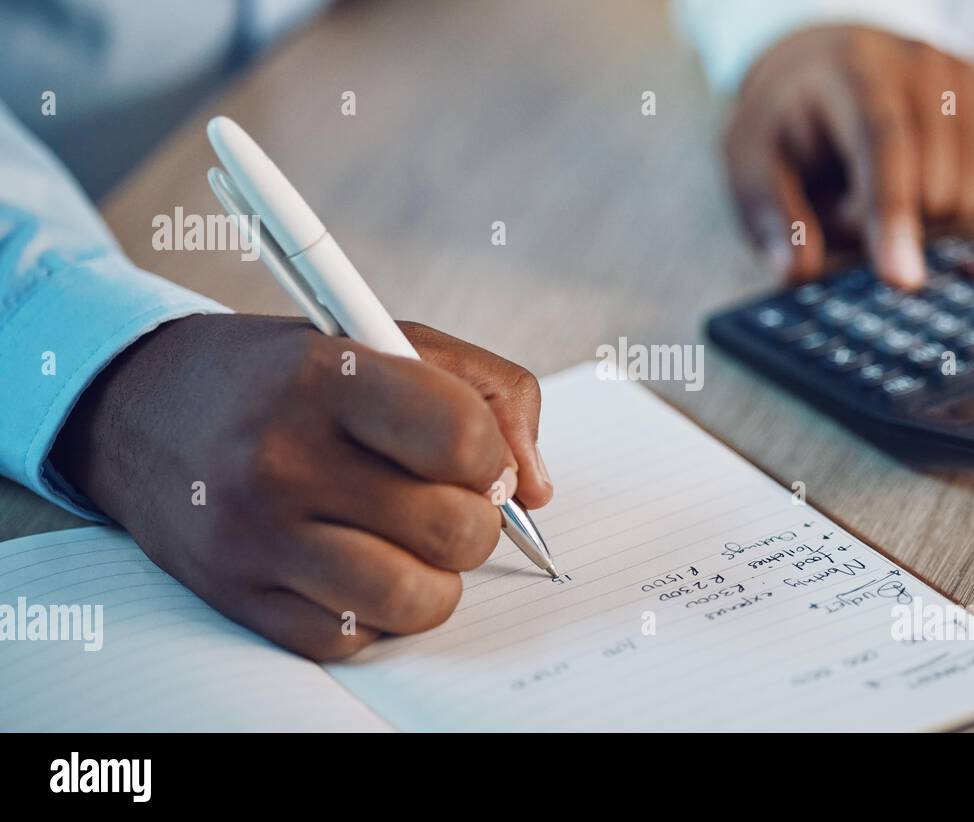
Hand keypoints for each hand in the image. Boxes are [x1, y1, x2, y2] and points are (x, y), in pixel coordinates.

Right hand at [52, 314, 551, 660]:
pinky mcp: (239, 597)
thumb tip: (535, 489)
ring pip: (416, 599)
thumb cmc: (286, 376)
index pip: (460, 436)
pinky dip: (377, 611)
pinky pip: (356, 638)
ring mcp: (255, 537)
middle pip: (453, 528)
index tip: (473, 457)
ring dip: (437, 578)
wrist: (143, 408)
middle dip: (474, 520)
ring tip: (413, 542)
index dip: (491, 456)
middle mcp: (282, 459)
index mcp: (325, 377)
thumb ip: (487, 392)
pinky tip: (358, 564)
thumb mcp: (384, 340)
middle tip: (446, 499)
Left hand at [724, 26, 973, 287]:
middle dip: (881, 223)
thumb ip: (770, 215)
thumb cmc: (785, 123)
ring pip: (966, 197)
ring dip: (918, 219)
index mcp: (853, 72)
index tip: (901, 280)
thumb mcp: (750, 163)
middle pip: (932, 187)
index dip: (893, 215)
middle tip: (839, 197)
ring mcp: (962, 77)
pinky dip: (949, 207)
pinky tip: (913, 178)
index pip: (885, 146)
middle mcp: (919, 64)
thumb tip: (798, 270)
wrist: (820, 66)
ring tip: (872, 181)